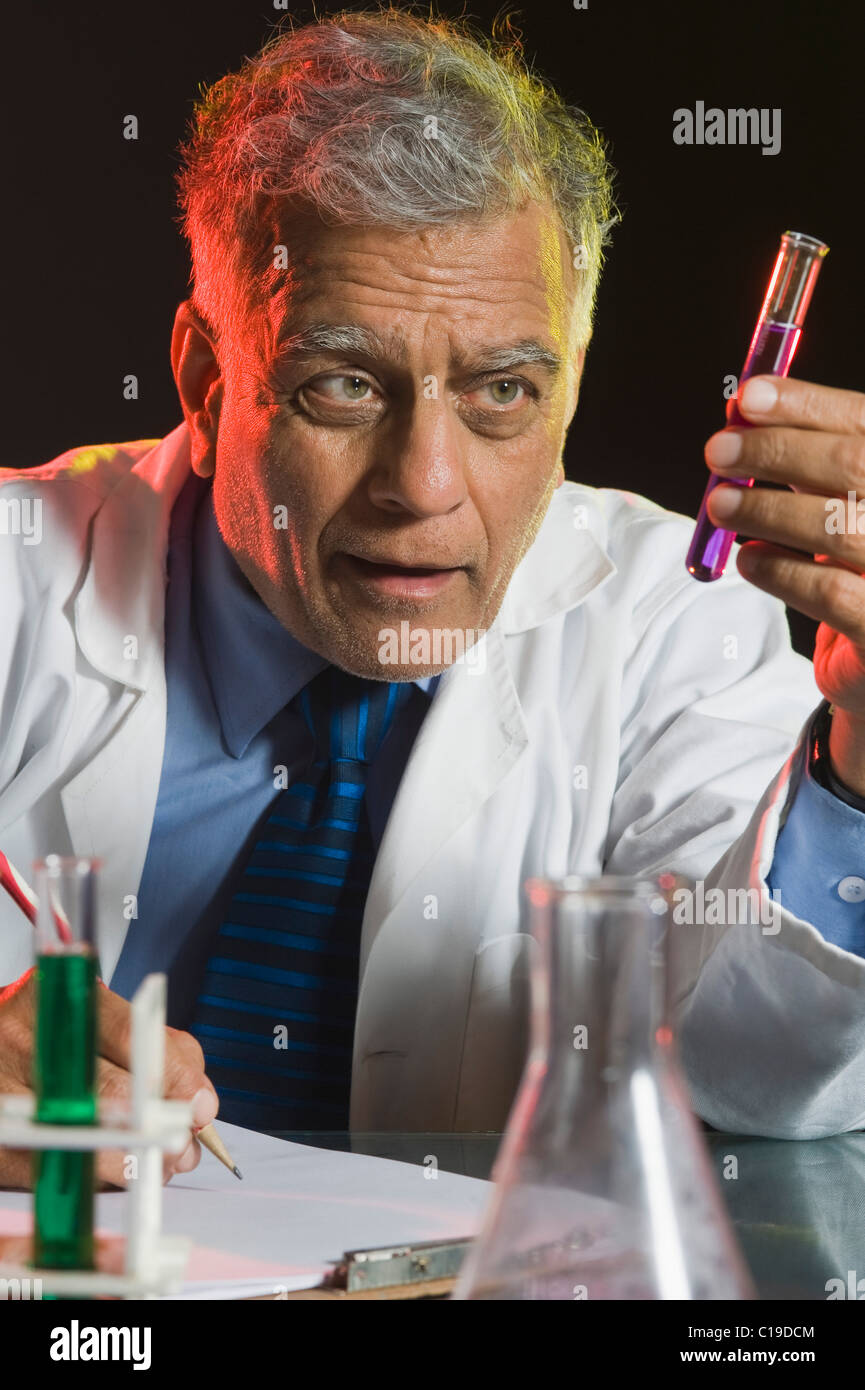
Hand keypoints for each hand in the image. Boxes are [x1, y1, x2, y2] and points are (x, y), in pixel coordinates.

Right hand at [0, 968, 217, 1189]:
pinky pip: (57, 1172)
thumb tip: (201, 1105)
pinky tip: (119, 1175)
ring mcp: (7, 1096)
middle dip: (161, 1127)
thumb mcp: (107, 1025)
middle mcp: (28, 1041)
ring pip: (84, 1141)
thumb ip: (162, 1052)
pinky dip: (99, 1181)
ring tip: (160, 1167)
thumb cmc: (66, 1043)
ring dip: (135, 1162)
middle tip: (186, 1149)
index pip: (130, 1035)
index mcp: (64, 1001)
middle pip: (108, 1093)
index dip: (173, 1075)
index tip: (202, 1108)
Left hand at [705, 374, 864, 794]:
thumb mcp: (841, 505)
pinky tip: (749, 562)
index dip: (806, 404)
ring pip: (836, 525)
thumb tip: (743, 415)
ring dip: (765, 510)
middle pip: (854, 463)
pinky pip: (828, 593)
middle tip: (718, 452)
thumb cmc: (858, 569)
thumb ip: (806, 463)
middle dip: (776, 451)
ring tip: (721, 506)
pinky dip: (778, 571)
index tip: (747, 397)